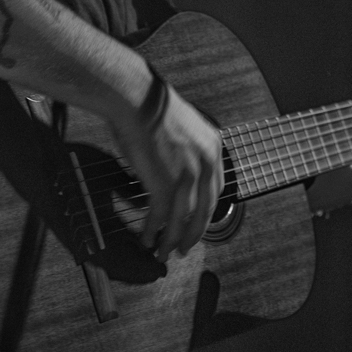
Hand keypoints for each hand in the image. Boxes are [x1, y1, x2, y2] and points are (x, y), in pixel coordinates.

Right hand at [107, 79, 222, 263]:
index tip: (198, 224)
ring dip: (171, 240)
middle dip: (193, 234)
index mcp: (213, 148)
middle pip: (204, 210)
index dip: (206, 211)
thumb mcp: (182, 128)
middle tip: (182, 249)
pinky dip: (153, 231)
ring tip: (162, 253)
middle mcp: (207, 163)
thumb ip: (186, 149)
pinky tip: (145, 239)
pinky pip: (161, 216)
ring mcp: (188, 175)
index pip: (216, 189)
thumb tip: (175, 167)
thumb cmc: (149, 107)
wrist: (135, 98)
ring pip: (182, 219)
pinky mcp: (166, 183)